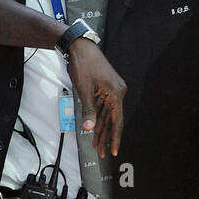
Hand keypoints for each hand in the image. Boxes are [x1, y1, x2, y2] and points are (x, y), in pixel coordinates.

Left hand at [65, 37, 125, 157]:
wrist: (80, 46)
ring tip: (97, 145)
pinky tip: (94, 128)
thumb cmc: (83, 65)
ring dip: (101, 129)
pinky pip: (103, 107)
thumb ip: (88, 110)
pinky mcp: (106, 87)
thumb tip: (89, 128)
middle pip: (112, 119)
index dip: (115, 138)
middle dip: (106, 137)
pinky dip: (98, 117)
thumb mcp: (84, 90)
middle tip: (102, 152)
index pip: (117, 121)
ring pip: (107, 114)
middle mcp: (118, 92)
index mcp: (116, 93)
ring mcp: (112, 89)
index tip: (113, 151)